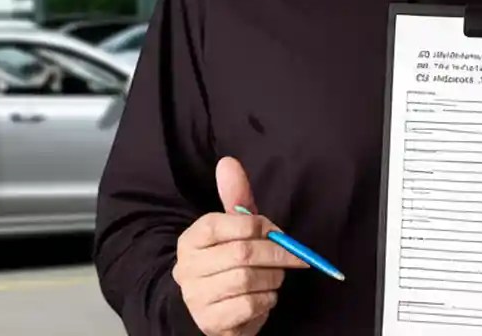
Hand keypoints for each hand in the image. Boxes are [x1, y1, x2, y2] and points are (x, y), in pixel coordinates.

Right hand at [172, 157, 307, 335]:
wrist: (207, 312)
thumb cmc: (226, 263)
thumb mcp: (230, 231)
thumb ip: (234, 199)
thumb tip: (229, 162)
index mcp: (190, 240)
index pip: (221, 224)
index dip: (256, 226)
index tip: (274, 231)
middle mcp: (186, 268)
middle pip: (242, 253)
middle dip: (276, 254)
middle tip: (294, 258)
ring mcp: (196, 298)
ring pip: (248, 280)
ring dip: (273, 278)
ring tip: (275, 278)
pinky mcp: (211, 323)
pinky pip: (250, 306)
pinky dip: (267, 301)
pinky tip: (264, 297)